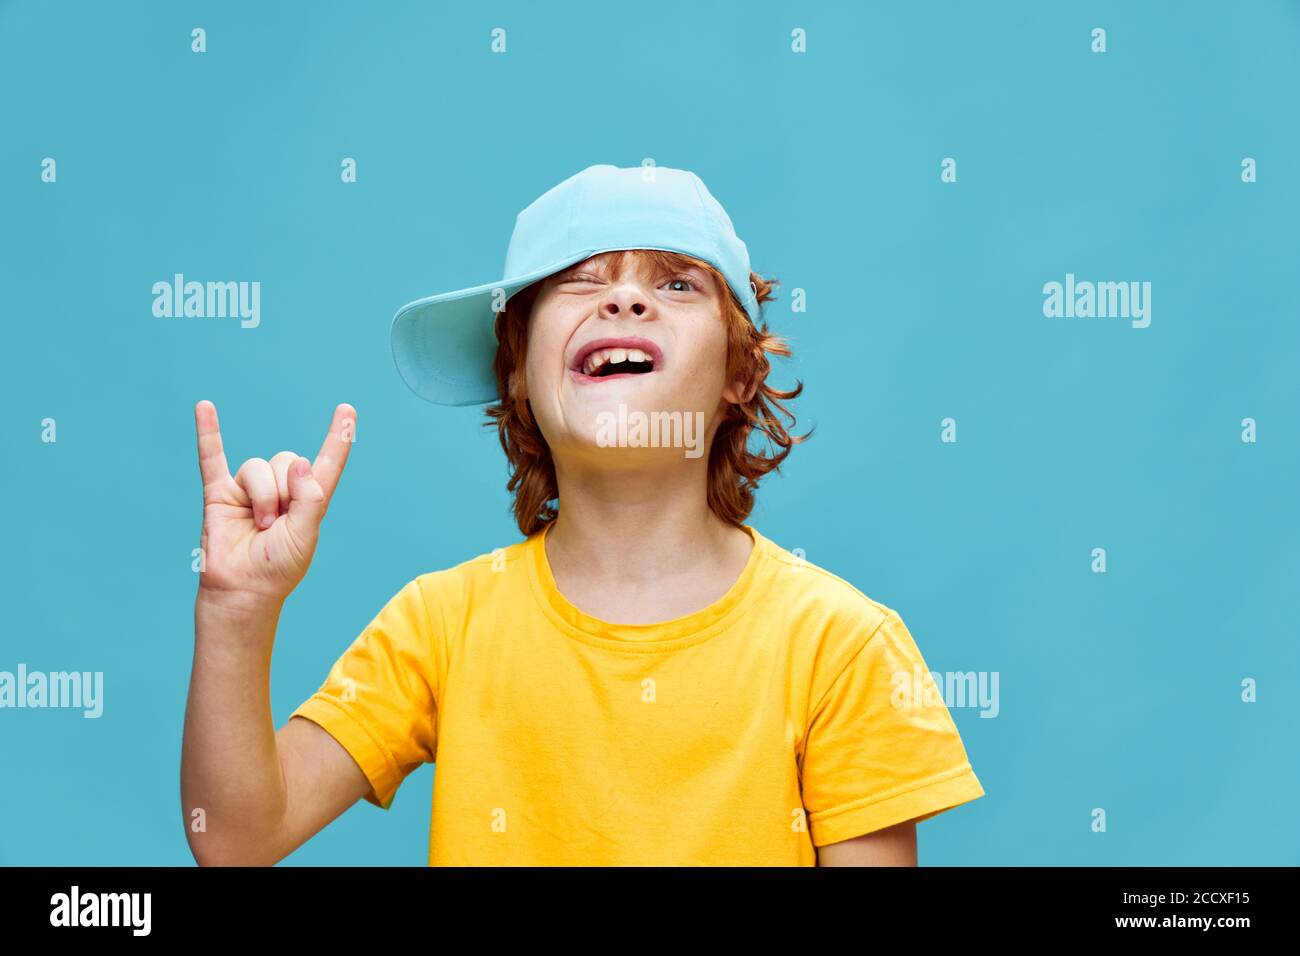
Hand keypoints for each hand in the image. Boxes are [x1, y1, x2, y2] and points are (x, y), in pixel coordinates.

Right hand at [194, 400, 355, 607]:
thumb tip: (300, 462)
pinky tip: (204, 407)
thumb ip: (309, 498)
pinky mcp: (220, 494)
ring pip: (257, 466)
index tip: (348, 411)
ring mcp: (248, 490)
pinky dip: (208, 432)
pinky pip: (212, 457)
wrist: (241, 590)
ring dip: (260, 496)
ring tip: (259, 524)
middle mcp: (281, 490)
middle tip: (276, 524)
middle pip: (287, 460)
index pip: (327, 462)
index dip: (338, 438)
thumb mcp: (304, 535)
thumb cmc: (277, 569)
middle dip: (283, 491)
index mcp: (309, 499)